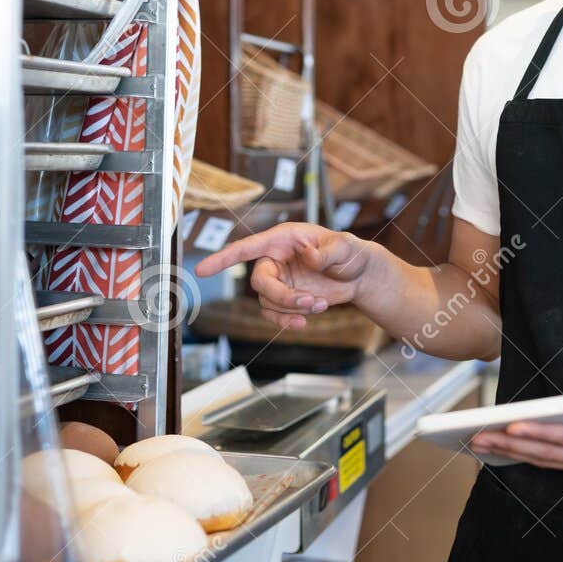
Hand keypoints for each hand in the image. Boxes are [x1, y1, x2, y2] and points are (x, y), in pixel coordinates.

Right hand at [195, 222, 373, 330]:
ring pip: (267, 302)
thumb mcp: (346, 247)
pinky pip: (274, 314)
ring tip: (321, 306)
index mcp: (284, 239)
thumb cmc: (351, 253)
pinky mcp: (285, 299)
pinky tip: (306, 322)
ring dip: (291, 310)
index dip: (223, 258)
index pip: (247, 248)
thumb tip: (309, 257)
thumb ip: (329, 250)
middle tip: (311, 302)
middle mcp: (275, 259)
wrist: (360, 276)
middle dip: (283, 297)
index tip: (202, 270)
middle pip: (260, 282)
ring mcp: (279, 280)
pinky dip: (288, 321)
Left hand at [470, 413, 562, 498]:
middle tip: (476, 436)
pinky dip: (532, 455)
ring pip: (552, 458)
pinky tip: (509, 450)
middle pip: (554, 451)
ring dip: (515, 452)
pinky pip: (561, 460)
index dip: (546, 434)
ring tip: (479, 442)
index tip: (513, 427)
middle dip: (514, 444)